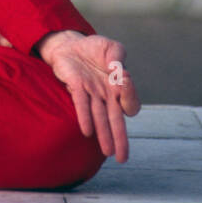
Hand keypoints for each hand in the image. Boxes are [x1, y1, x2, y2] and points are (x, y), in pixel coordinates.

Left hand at [37, 31, 140, 161]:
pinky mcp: (76, 87)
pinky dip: (85, 117)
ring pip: (100, 118)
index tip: (125, 82)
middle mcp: (106, 95)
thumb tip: (118, 69)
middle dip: (120, 139)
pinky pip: (82, 105)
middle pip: (116, 120)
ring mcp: (92, 93)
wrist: (70, 45)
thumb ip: (118, 55)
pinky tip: (87, 131)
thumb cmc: (94, 49)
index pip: (131, 103)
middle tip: (122, 157)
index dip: (130, 98)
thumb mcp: (111, 47)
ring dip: (104, 135)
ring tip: (107, 152)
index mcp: (119, 87)